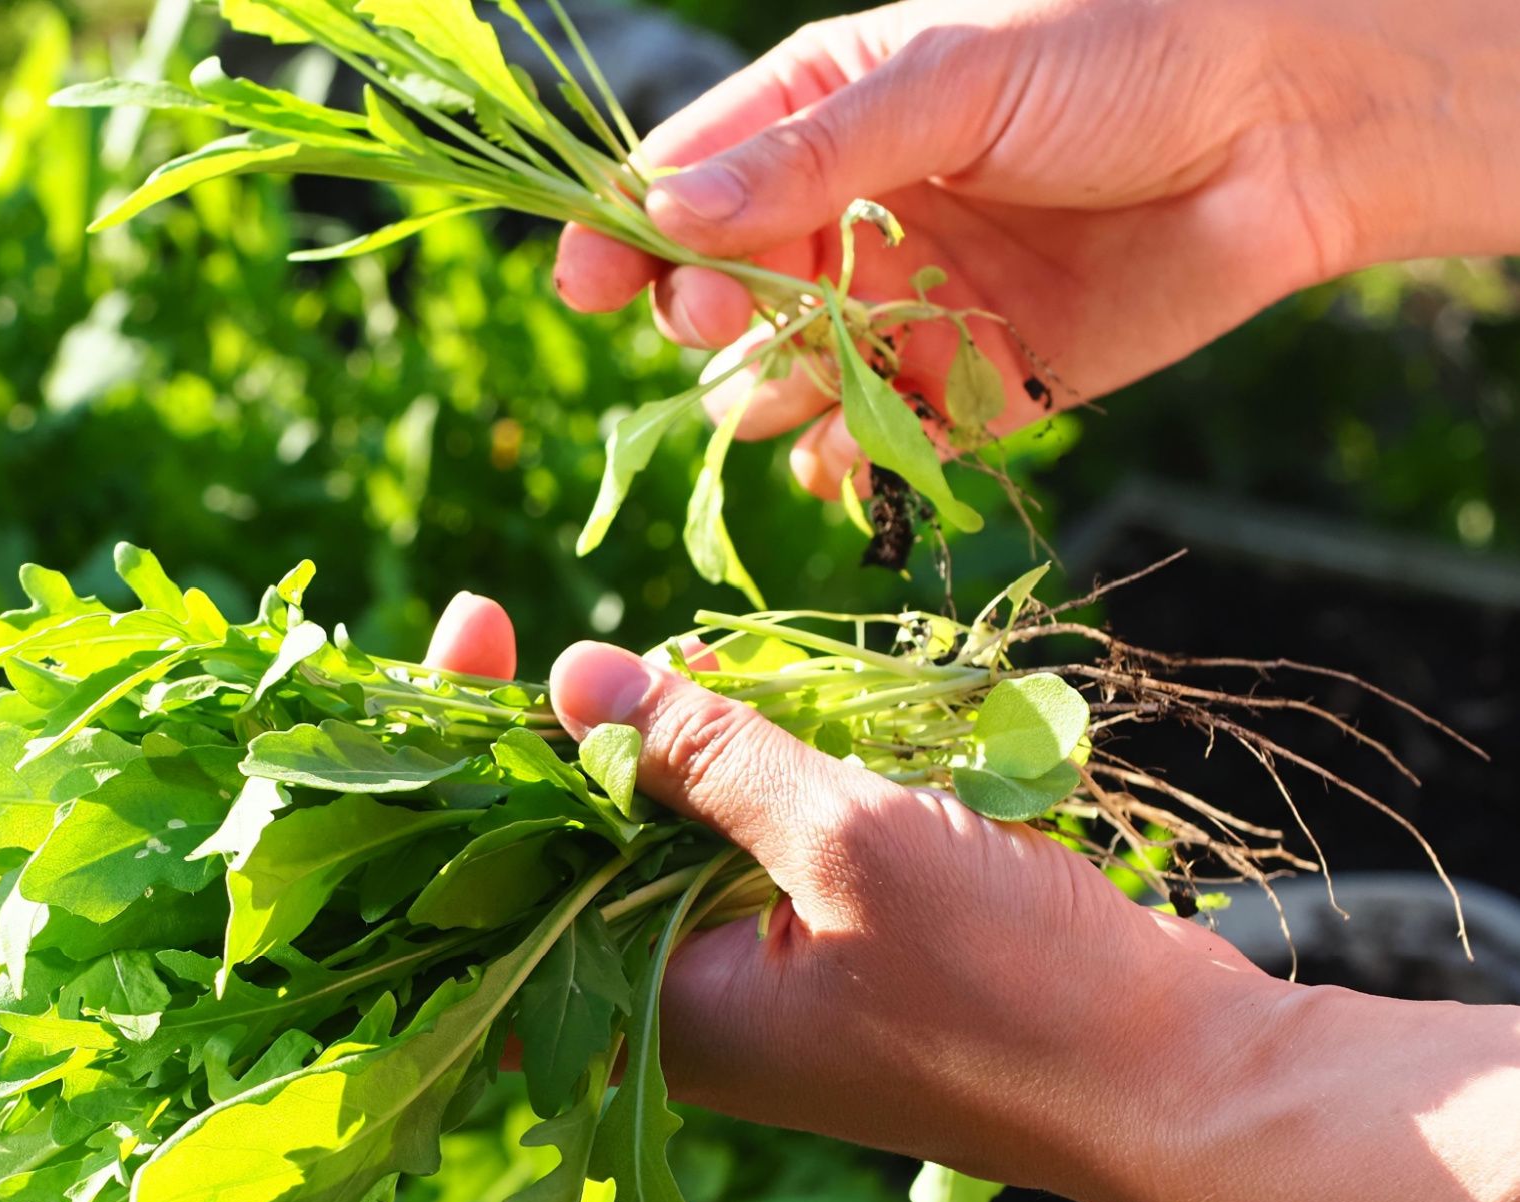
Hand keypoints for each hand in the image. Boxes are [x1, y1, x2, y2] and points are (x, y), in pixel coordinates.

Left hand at [425, 596, 1519, 1201]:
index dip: (467, 749)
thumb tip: (578, 678)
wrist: (1175, 1086)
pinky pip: (746, 853)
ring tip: (689, 659)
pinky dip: (750, 776)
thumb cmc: (1007, 986)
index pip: (495, 873)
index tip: (477, 629)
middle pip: (569, 851)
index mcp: (644, 1012)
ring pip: (662, 842)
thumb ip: (708, 758)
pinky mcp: (820, 959)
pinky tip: (761, 697)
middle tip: (573, 633)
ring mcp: (750, 986)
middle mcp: (675, 1007)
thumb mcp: (846, 842)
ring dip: (672, 745)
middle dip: (571, 732)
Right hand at [556, 0, 1519, 497]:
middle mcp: (851, 215)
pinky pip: (874, 444)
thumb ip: (812, 155)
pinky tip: (848, 466)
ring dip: (774, 395)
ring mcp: (903, 304)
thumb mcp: (955, 80)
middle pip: (721, 290)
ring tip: (800, 388)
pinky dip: (849, 466)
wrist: (1294, 131)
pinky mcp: (969, 384)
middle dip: (708, 314)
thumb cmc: (1126, 57)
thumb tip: (665, 211)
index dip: (627, 233)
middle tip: (726, 321)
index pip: (688, 181)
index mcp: (829, 112)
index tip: (583, 284)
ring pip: (784, 379)